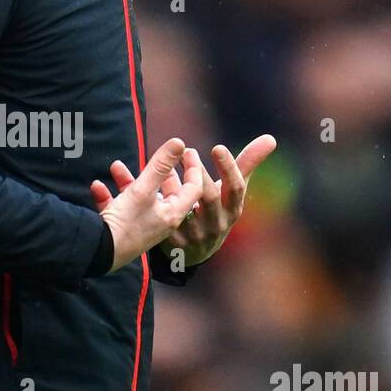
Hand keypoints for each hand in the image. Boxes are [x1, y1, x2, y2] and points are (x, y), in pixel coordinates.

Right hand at [88, 138, 204, 273]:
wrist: (97, 253)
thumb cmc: (126, 222)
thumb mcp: (143, 189)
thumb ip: (160, 165)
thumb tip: (178, 142)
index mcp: (172, 213)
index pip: (193, 188)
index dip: (193, 168)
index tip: (188, 151)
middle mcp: (160, 221)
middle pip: (164, 191)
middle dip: (156, 171)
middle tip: (157, 155)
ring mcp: (141, 226)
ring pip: (138, 198)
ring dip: (127, 181)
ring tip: (115, 166)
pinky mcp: (123, 231)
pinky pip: (119, 208)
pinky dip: (109, 196)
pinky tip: (97, 187)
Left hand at [92, 135, 276, 271]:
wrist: (198, 251)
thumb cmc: (216, 210)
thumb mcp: (231, 191)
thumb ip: (247, 164)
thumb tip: (271, 138)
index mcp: (232, 210)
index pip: (235, 189)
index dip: (228, 168)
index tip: (216, 147)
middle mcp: (215, 225)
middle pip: (207, 198)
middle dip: (196, 173)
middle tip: (186, 151)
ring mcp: (192, 236)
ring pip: (177, 209)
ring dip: (168, 186)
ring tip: (161, 168)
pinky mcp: (168, 243)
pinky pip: (149, 220)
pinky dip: (132, 197)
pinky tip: (119, 181)